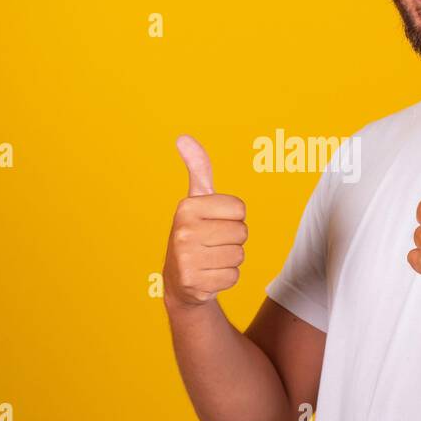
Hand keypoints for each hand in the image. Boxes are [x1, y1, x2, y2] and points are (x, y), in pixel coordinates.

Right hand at [163, 135, 248, 309]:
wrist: (179, 281)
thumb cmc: (194, 234)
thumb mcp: (196, 200)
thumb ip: (197, 169)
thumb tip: (183, 137)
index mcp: (187, 207)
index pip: (239, 209)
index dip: (232, 217)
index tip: (214, 222)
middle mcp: (183, 231)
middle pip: (242, 232)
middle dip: (233, 239)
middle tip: (213, 243)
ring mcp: (187, 258)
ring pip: (239, 255)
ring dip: (230, 259)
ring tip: (210, 259)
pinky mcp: (194, 282)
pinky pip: (233, 276)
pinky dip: (225, 278)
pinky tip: (209, 275)